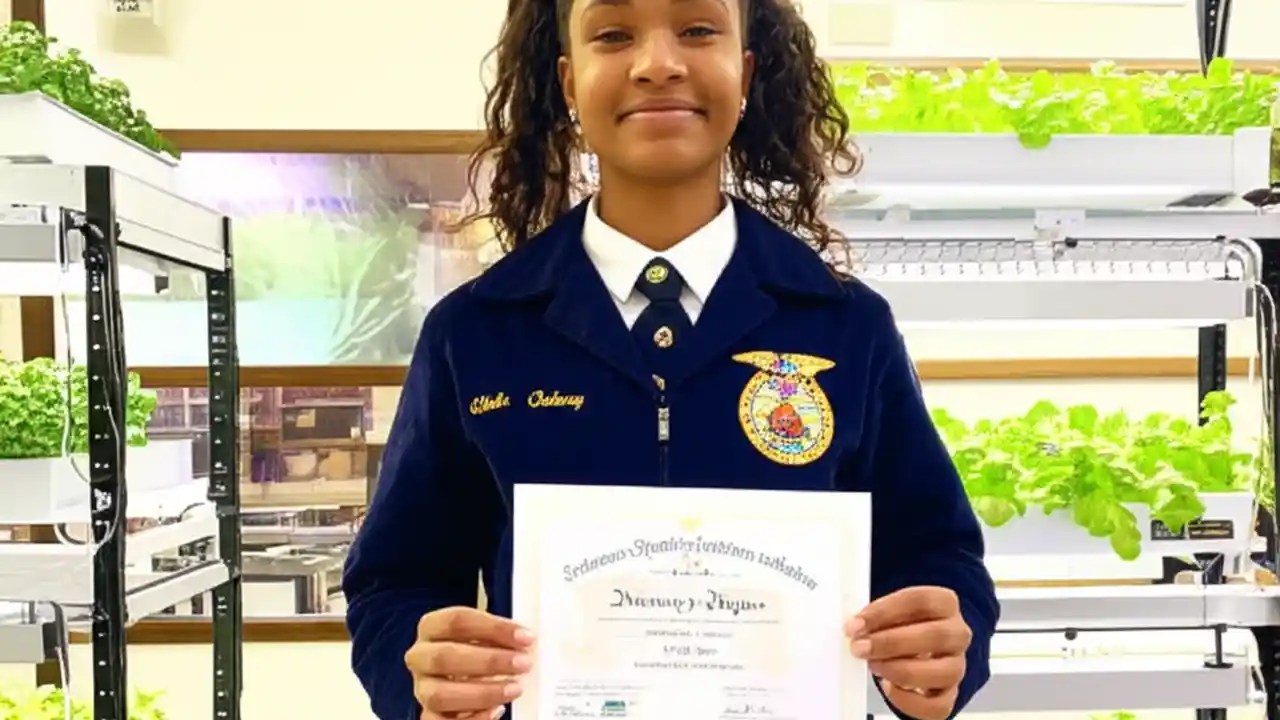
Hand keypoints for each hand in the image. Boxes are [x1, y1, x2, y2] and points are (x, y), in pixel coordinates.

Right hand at [405, 606, 535, 718]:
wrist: (462, 681)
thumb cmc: (476, 651)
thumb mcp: (484, 637)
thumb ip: (500, 637)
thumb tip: (527, 641)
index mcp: (431, 627)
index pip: (457, 621)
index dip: (493, 628)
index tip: (524, 636)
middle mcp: (420, 657)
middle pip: (445, 656)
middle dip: (489, 661)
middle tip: (522, 663)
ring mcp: (422, 688)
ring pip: (441, 694)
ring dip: (482, 692)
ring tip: (514, 689)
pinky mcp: (429, 715)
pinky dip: (472, 718)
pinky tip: (496, 710)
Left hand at [846, 586, 970, 719]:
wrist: (917, 648)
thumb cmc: (902, 625)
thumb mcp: (892, 611)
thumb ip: (877, 616)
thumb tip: (855, 627)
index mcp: (944, 603)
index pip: (920, 601)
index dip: (885, 611)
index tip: (858, 623)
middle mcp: (957, 634)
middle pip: (934, 635)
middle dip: (890, 642)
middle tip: (860, 647)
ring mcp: (956, 665)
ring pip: (942, 671)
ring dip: (900, 669)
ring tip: (873, 665)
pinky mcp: (949, 694)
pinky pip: (936, 705)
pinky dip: (908, 699)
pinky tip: (888, 686)